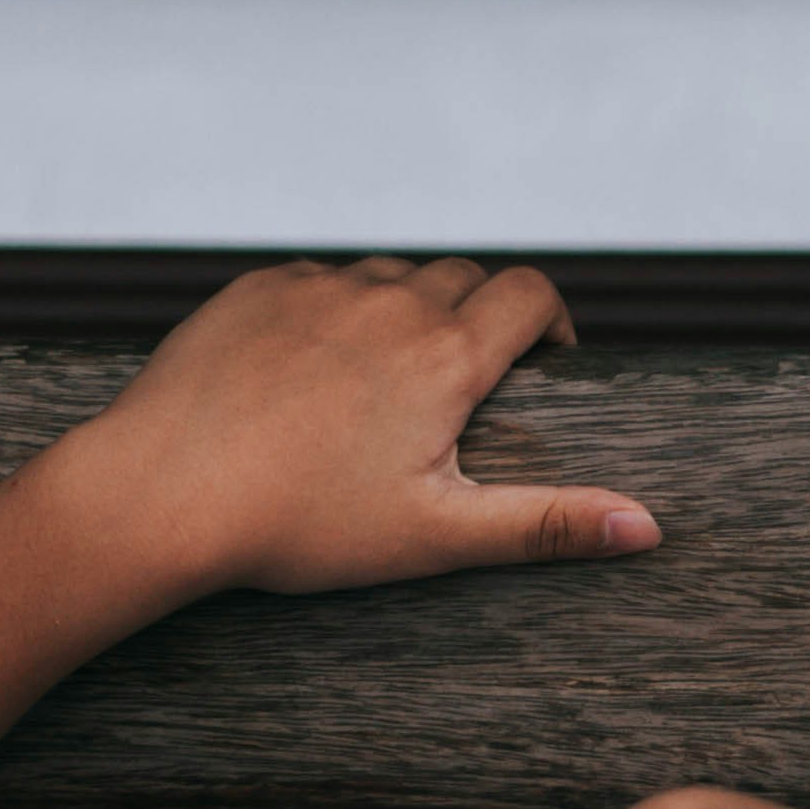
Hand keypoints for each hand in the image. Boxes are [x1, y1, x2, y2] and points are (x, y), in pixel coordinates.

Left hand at [34, 258, 656, 598]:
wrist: (163, 491)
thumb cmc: (298, 524)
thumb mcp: (436, 534)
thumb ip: (547, 524)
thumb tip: (646, 527)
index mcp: (446, 355)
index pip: (531, 294)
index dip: (548, 321)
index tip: (542, 359)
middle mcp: (390, 302)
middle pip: (463, 276)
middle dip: (478, 315)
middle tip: (460, 382)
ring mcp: (319, 287)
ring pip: (389, 274)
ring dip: (405, 308)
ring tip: (385, 378)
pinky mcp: (257, 288)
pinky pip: (317, 280)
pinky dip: (333, 311)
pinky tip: (311, 372)